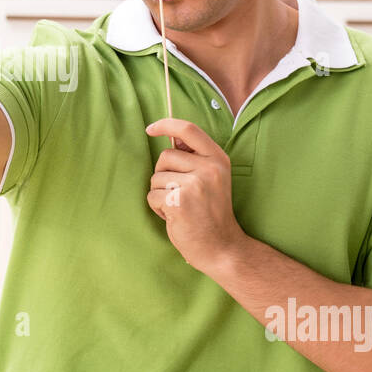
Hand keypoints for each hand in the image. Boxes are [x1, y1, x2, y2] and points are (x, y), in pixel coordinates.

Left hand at [145, 117, 248, 277]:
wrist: (221, 246)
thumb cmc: (211, 212)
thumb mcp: (213, 178)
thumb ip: (195, 158)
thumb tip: (170, 137)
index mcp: (218, 159)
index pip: (189, 130)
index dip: (166, 125)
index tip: (150, 128)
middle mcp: (209, 168)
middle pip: (165, 156)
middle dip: (163, 175)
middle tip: (180, 194)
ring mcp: (195, 184)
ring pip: (156, 177)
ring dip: (160, 194)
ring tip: (180, 207)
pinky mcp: (179, 201)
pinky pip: (152, 195)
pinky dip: (158, 208)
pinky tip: (175, 217)